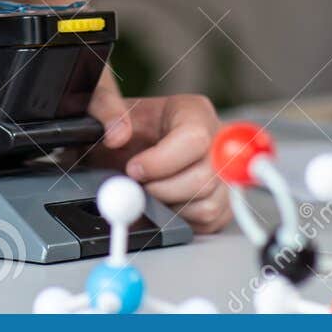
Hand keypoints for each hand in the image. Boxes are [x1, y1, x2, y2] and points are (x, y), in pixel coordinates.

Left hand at [86, 77, 230, 233]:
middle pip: (205, 177)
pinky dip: (181, 220)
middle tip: (138, 186)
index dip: (161, 161)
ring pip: (207, 205)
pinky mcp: (224, 202)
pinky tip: (164, 203)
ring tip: (150, 191)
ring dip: (170, 207)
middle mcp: (218, 141)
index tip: (133, 169)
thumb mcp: (110, 109)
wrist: (131, 148)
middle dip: (163, 190)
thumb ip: (107, 111)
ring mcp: (225, 174)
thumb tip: (116, 135)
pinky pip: (208, 222)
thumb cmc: (128, 127)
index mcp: (194, 112)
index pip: (194, 139)